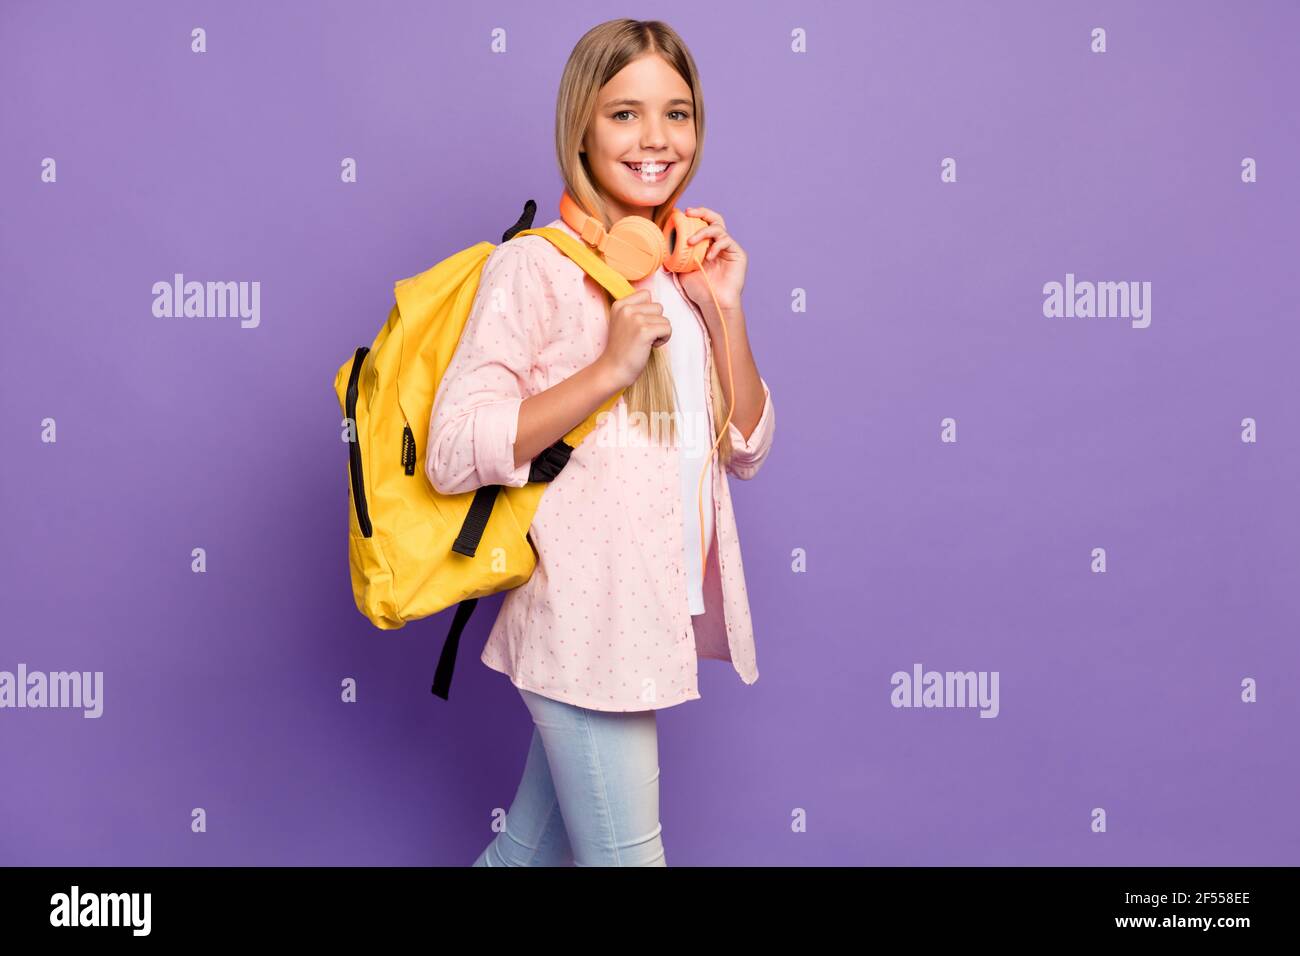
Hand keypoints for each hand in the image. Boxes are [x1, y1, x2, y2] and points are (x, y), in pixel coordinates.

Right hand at [595, 288, 671, 389]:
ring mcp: (635, 319)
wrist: (614, 369)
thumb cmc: (622, 349)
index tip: (639, 325)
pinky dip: (664, 339)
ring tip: (646, 342)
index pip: (646, 294)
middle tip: (643, 336)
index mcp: (620, 304)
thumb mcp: (622, 322)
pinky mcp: (644, 331)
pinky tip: (651, 346)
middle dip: (656, 322)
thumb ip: (635, 310)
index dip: (648, 311)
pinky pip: (668, 329)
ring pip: (665, 319)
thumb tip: (656, 306)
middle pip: (658, 307)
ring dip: (660, 332)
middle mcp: (626, 309)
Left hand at [677, 205, 746, 321]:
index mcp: (707, 245)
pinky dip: (716, 246)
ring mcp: (729, 248)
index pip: (702, 224)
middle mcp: (719, 244)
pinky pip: (727, 241)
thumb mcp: (682, 270)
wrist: (713, 303)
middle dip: (702, 212)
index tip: (681, 214)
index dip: (695, 216)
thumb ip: (676, 256)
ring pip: (719, 228)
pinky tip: (708, 256)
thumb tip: (661, 245)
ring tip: (691, 241)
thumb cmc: (699, 290)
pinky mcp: (738, 254)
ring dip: (703, 231)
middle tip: (689, 213)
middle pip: (714, 219)